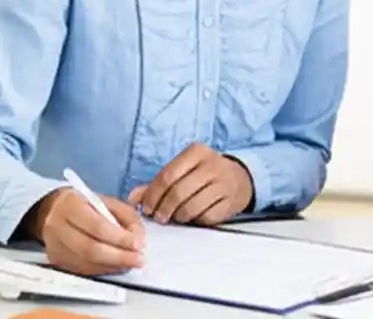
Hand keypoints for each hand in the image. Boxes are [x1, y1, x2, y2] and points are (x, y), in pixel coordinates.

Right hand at [26, 188, 144, 275]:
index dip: (119, 238)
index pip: (97, 226)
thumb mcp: (108, 201)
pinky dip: (103, 269)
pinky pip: (82, 269)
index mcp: (71, 205)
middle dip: (118, 257)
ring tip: (130, 263)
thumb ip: (127, 217)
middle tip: (138, 259)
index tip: (137, 245)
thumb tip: (138, 240)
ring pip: (86, 263)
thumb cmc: (85, 205)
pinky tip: (116, 266)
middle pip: (90, 249)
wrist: (53, 211)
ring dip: (113, 266)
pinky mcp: (56, 260)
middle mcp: (58, 226)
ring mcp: (55, 245)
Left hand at [128, 143, 253, 225]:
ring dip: (178, 216)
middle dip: (164, 209)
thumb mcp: (182, 171)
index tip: (146, 208)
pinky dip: (196, 220)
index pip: (167, 175)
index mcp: (197, 152)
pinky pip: (206, 217)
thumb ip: (156, 183)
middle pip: (178, 192)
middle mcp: (212, 165)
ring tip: (175, 217)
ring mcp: (224, 183)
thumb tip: (132, 198)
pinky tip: (193, 217)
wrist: (240, 179)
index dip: (152, 195)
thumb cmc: (203, 175)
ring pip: (191, 207)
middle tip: (159, 217)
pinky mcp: (230, 202)